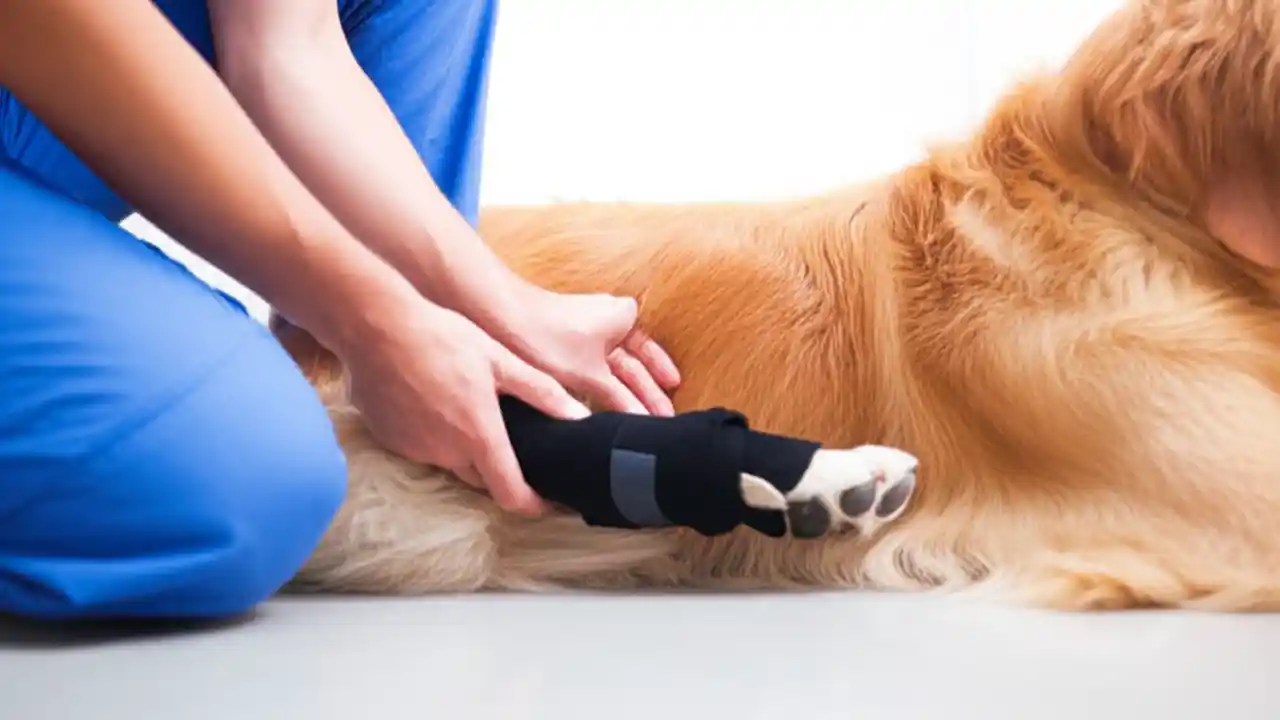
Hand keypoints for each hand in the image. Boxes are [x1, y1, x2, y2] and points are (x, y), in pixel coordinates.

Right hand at [339, 297, 588, 515]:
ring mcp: (414, 449)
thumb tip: (579, 416)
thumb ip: (541, 392)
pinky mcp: (390, 439)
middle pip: (481, 478)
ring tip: (467, 408)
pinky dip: (433, 434)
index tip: (546, 502)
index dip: (533, 505)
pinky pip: (421, 446)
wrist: (375, 326)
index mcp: (479, 436)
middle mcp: (445, 453)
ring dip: (463, 446)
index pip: (511, 494)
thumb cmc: (440, 337)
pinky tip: (434, 400)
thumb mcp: (500, 359)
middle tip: (511, 442)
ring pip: (449, 460)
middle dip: (499, 469)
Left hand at [496, 286, 681, 415]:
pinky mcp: (567, 343)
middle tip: (662, 423)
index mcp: (625, 317)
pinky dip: (602, 389)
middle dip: (646, 395)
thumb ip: (620, 399)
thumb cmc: (548, 336)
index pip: (649, 359)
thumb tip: (643, 422)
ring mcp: (588, 332)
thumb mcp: (590, 375)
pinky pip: (594, 370)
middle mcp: (610, 320)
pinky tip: (606, 411)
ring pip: (613, 370)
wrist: (500, 316)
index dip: (660, 387)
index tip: (671, 410)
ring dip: (624, 395)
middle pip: (633, 366)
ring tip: (639, 423)